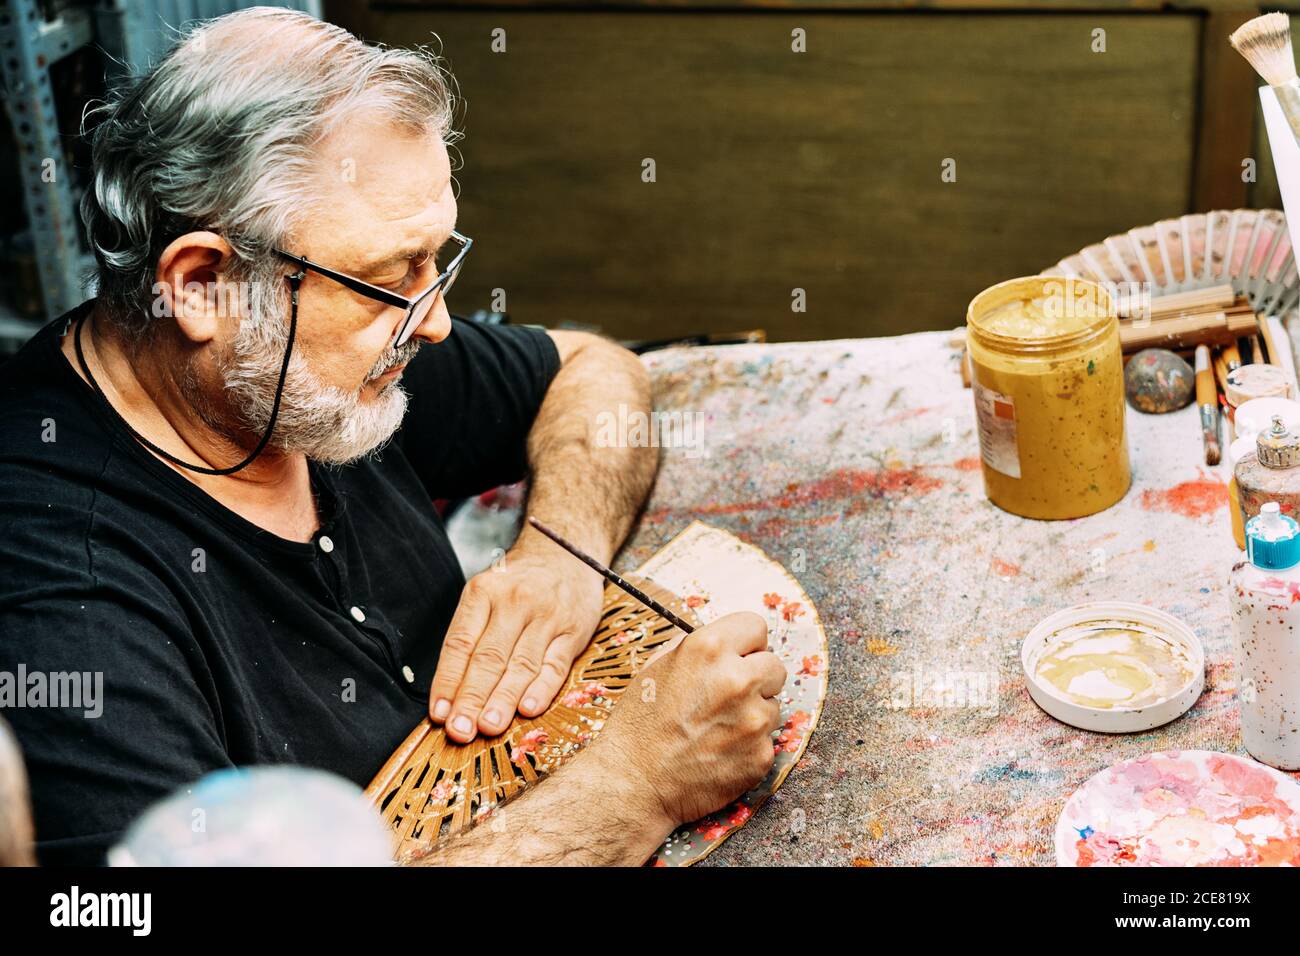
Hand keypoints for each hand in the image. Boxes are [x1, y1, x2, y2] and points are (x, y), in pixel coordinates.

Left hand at [429, 541, 604, 741]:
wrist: (567, 554)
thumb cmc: (519, 584)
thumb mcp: (487, 594)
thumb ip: (471, 636)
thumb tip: (451, 692)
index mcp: (483, 593)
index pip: (460, 643)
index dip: (448, 681)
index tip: (439, 714)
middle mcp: (514, 602)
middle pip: (488, 658)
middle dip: (471, 698)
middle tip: (460, 731)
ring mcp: (546, 616)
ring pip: (521, 665)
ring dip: (502, 700)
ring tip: (488, 727)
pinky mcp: (573, 630)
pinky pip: (555, 665)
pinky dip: (541, 689)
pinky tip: (528, 709)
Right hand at [593, 612, 787, 827]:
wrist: (633, 782)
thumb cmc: (640, 723)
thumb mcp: (658, 667)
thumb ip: (697, 647)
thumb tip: (728, 641)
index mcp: (709, 648)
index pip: (756, 626)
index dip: (746, 643)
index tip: (738, 657)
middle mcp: (737, 679)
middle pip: (774, 665)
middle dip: (756, 678)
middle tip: (728, 697)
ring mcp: (753, 720)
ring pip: (773, 705)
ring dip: (753, 713)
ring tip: (717, 728)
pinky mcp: (761, 755)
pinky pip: (768, 740)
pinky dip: (750, 745)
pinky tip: (721, 751)